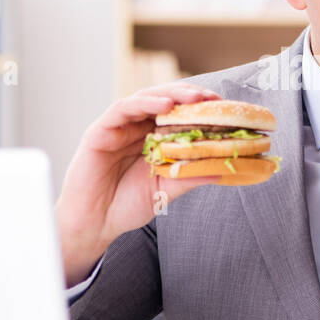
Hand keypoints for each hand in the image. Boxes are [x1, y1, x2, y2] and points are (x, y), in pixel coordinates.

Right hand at [54, 83, 223, 284]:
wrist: (94, 224)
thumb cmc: (125, 205)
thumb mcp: (166, 190)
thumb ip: (191, 176)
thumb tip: (225, 169)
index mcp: (151, 139)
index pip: (178, 115)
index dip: (199, 108)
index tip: (223, 107)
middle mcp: (135, 128)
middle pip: (164, 101)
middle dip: (190, 96)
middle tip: (213, 98)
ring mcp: (118, 127)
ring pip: (146, 99)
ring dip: (171, 95)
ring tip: (194, 98)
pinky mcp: (100, 130)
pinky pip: (123, 109)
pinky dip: (144, 104)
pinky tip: (164, 106)